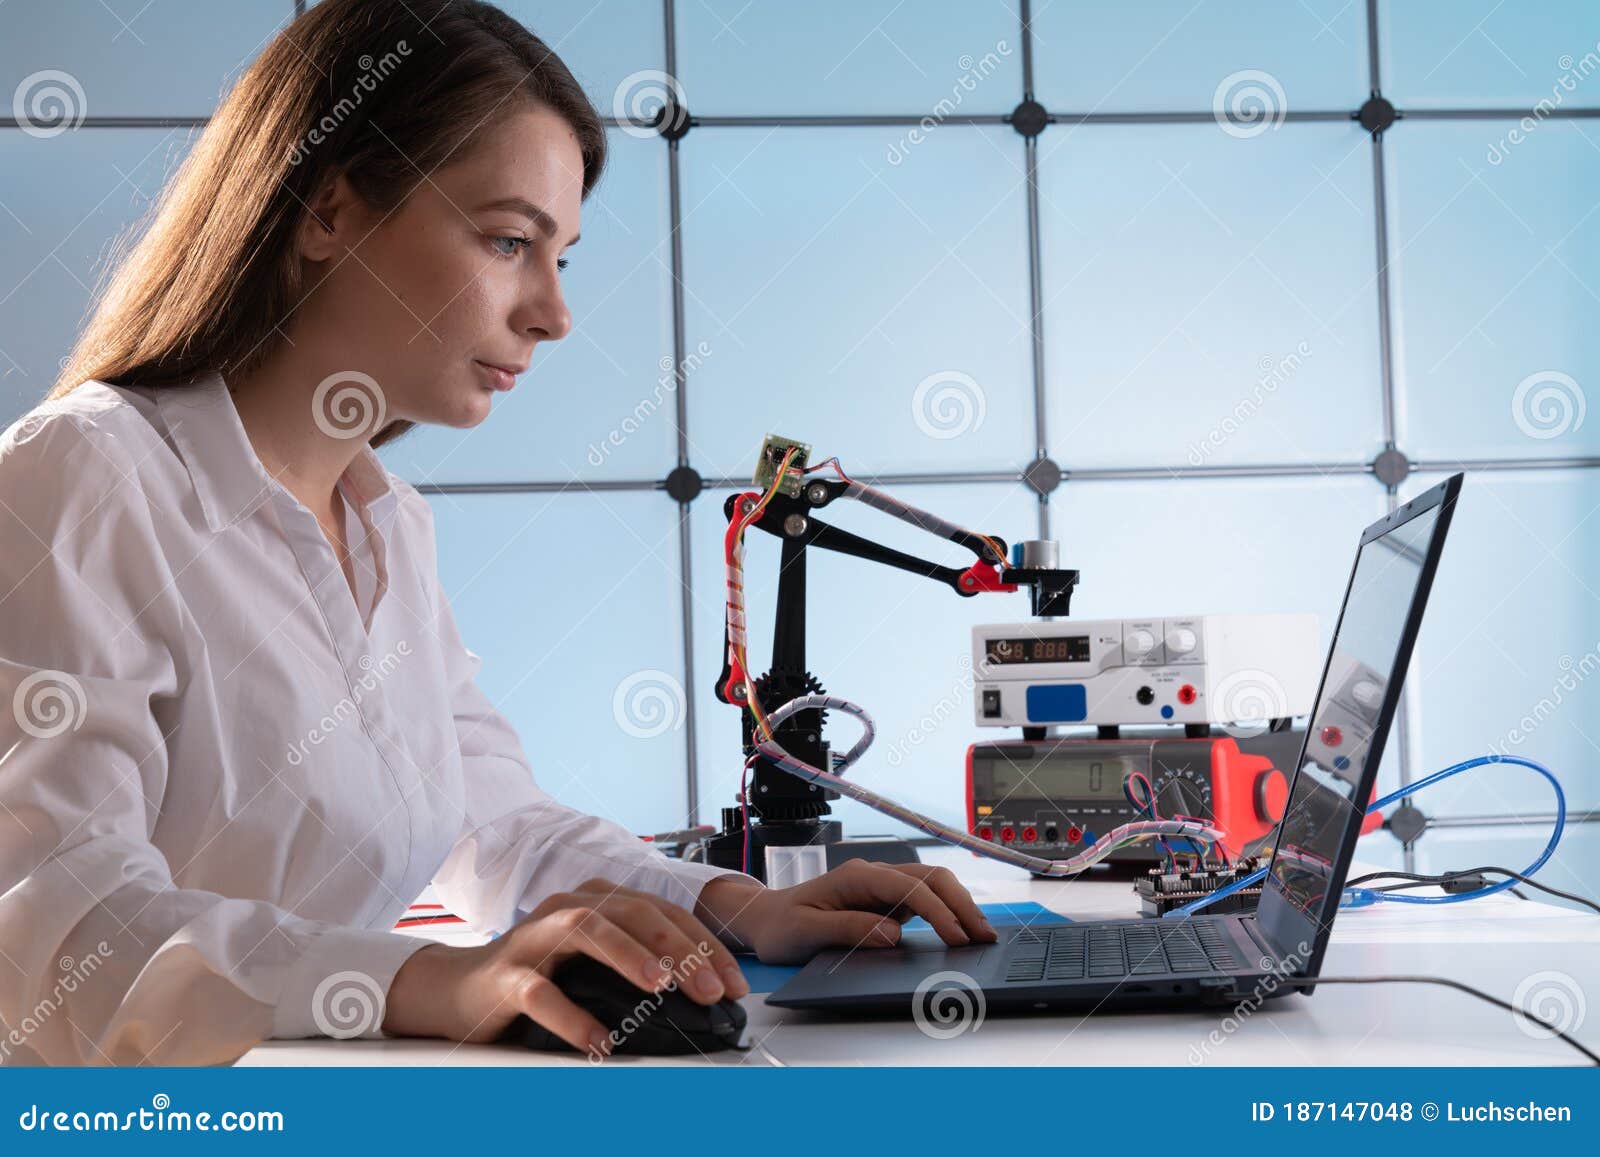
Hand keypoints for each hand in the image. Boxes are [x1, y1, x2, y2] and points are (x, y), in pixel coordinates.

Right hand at [381, 877, 750, 1053]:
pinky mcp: (505, 975)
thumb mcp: (595, 964)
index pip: (663, 913)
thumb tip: (704, 992)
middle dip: (680, 949)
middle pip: (634, 913)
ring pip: (587, 930)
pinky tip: (600, 1041)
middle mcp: (568, 908)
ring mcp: (534, 938)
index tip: (735, 984)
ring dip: (630, 956)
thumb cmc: (538, 974)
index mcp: (599, 901)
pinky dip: (573, 1016)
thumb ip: (640, 965)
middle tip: (712, 990)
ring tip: (662, 986)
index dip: (704, 945)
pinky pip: (540, 992)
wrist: (458, 990)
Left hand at [694, 859, 997, 964]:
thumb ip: (847, 929)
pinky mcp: (886, 901)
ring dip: (960, 906)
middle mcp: (874, 875)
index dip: (937, 911)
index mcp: (857, 876)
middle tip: (985, 937)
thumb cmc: (781, 926)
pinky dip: (949, 912)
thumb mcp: (806, 932)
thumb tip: (891, 934)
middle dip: (962, 904)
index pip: (909, 888)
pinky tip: (962, 932)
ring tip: (983, 936)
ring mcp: (882, 887)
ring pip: (933, 884)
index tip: (956, 938)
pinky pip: (925, 900)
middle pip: (931, 878)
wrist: (766, 920)